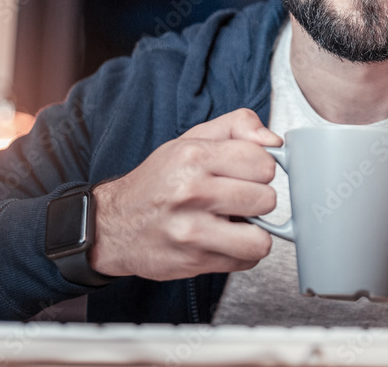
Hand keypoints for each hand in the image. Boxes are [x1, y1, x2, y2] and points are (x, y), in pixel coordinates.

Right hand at [88, 109, 281, 280]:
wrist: (112, 225)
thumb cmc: (159, 181)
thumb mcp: (192, 139)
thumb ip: (238, 126)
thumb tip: (274, 141)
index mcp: (194, 156)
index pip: (263, 162)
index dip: (261, 168)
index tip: (248, 173)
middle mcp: (191, 193)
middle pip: (266, 199)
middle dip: (257, 200)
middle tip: (237, 199)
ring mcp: (191, 231)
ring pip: (261, 239)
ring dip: (254, 232)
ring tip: (235, 222)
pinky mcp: (193, 262)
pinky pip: (246, 261)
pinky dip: (241, 253)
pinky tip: (223, 240)